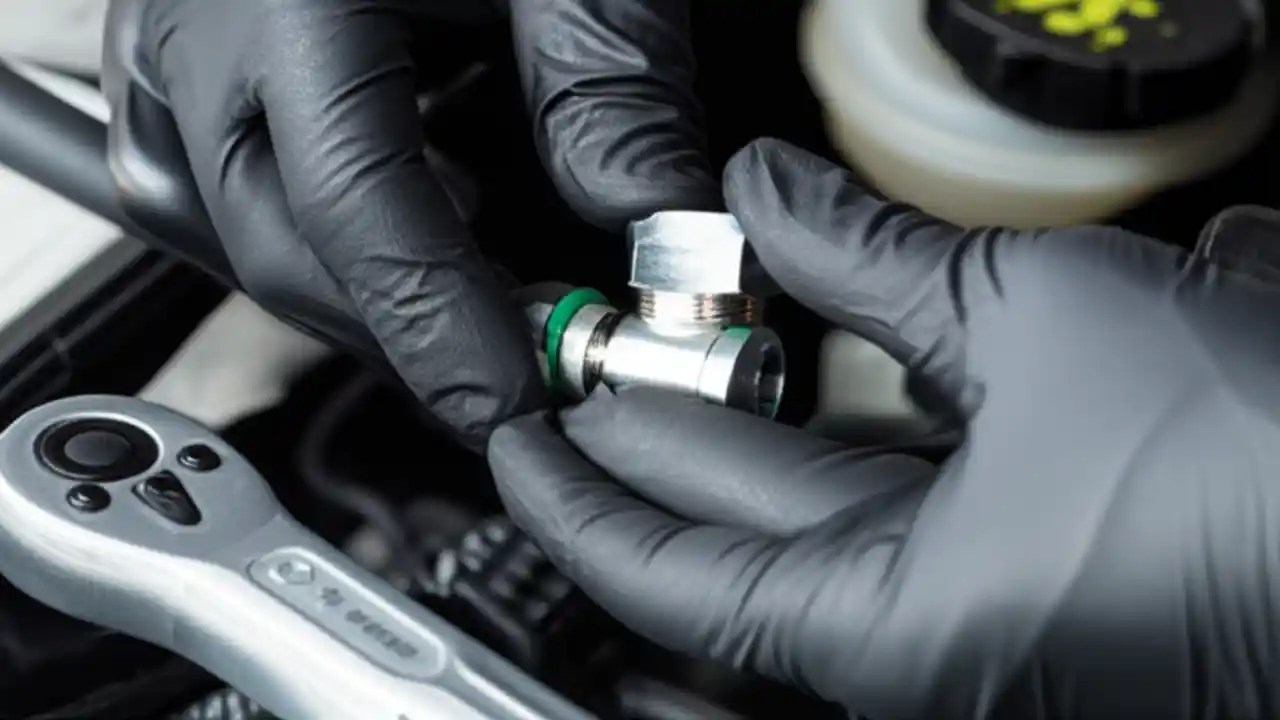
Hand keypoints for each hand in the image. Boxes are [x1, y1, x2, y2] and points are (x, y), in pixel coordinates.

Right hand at [101, 0, 716, 450]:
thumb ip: (603, 79)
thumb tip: (653, 222)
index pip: (357, 208)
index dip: (440, 329)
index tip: (515, 404)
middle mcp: (194, 37)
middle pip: (287, 257)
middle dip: (408, 336)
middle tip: (525, 367)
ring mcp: (166, 60)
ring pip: (246, 247)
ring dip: (367, 293)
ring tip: (475, 292)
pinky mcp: (173, 77)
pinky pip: (229, 203)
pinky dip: (329, 240)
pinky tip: (411, 224)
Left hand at [488, 138, 1279, 718]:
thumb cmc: (1264, 467)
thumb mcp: (1030, 318)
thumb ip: (871, 253)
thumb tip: (769, 189)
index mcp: (896, 634)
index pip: (665, 573)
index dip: (572, 497)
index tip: (517, 443)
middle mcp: (931, 657)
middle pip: (735, 540)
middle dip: (652, 446)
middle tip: (580, 373)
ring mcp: (986, 625)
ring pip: (822, 523)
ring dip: (751, 440)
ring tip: (678, 362)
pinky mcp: (1037, 580)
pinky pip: (903, 518)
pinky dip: (851, 451)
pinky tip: (826, 393)